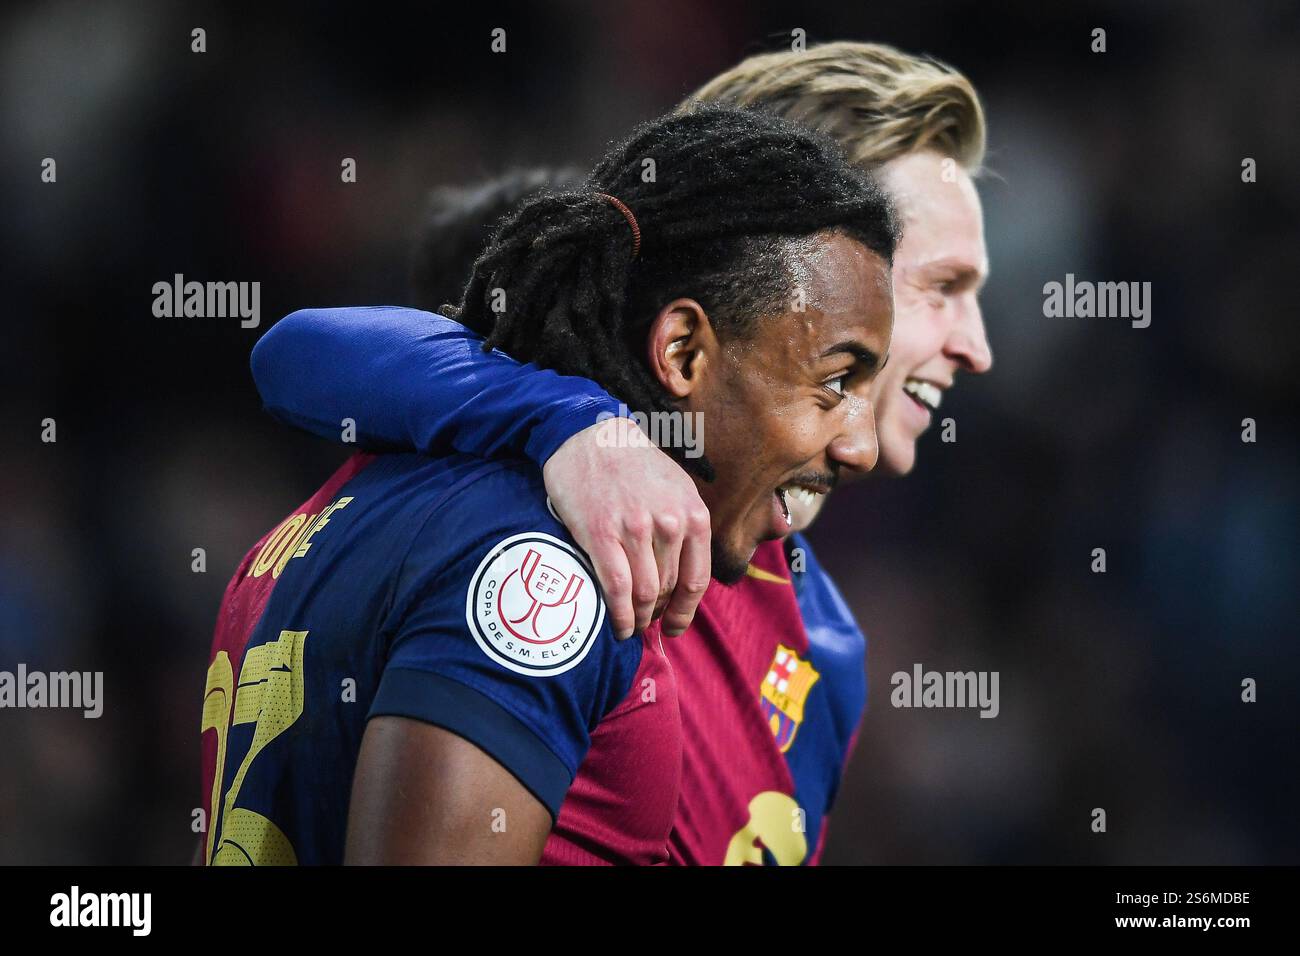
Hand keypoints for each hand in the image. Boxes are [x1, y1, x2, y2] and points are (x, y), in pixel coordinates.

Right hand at [543, 417, 710, 637]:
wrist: (587, 436)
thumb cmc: (632, 463)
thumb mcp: (676, 486)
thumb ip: (685, 526)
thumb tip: (685, 573)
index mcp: (692, 514)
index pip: (697, 579)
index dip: (687, 611)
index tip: (676, 624)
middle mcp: (668, 524)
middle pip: (669, 589)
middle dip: (659, 612)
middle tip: (647, 621)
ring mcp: (634, 531)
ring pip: (645, 594)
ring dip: (640, 618)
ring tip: (633, 625)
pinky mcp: (601, 536)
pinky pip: (617, 589)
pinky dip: (620, 616)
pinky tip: (619, 626)